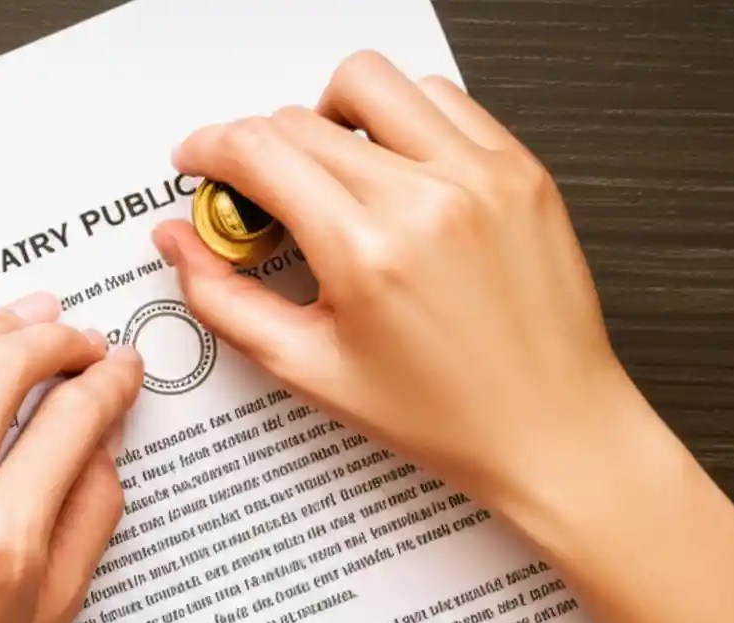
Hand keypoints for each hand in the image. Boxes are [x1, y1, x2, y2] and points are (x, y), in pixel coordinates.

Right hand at [155, 50, 733, 622]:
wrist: (554, 429)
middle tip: (262, 199)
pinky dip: (400, 117)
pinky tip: (392, 167)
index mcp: (367, 251)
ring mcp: (481, 174)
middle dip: (258, 148)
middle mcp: (427, 198)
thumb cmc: (445, 414)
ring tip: (330, 169)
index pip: (258, 150)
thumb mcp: (311, 369)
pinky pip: (441, 98)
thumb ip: (225, 299)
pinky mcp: (519, 169)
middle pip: (300, 118)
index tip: (200, 161)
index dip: (209, 149)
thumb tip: (180, 242)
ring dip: (328, 114)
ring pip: (369, 81)